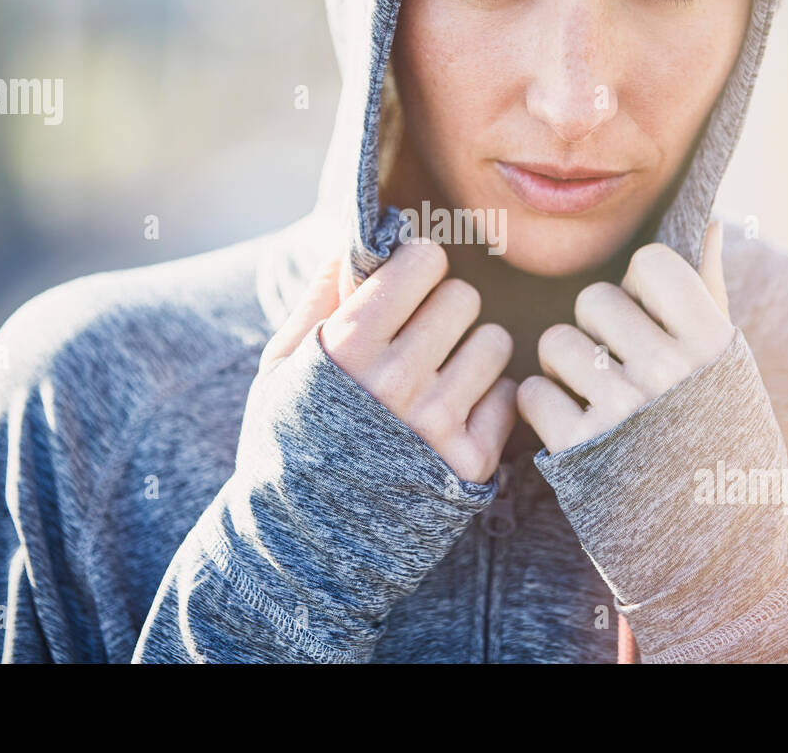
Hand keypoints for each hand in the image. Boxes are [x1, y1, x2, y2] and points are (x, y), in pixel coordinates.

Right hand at [260, 242, 515, 483]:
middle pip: (464, 298)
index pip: (424, 260)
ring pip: (495, 342)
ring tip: (440, 376)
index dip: (417, 267)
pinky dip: (486, 401)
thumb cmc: (286, 441)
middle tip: (423, 337)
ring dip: (472, 352)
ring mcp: (436, 423)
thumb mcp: (279, 366)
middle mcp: (396, 380)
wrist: (303, 544)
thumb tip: (350, 242)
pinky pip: (507, 396)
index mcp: (347, 345)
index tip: (407, 287)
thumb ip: (317, 299)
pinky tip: (453, 415)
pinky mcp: (469, 462)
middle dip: (444, 310)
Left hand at [517, 220, 732, 453]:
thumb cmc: (720, 437)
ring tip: (596, 397)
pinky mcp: (580, 451)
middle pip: (592, 299)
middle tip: (619, 366)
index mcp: (712, 340)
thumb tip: (714, 223)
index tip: (651, 322)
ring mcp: (622, 409)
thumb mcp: (729, 368)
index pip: (650, 262)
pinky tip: (575, 427)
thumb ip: (711, 295)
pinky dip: (543, 408)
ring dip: (566, 368)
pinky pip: (531, 393)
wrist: (718, 542)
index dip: (640, 287)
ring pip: (555, 342)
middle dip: (597, 328)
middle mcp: (668, 368)